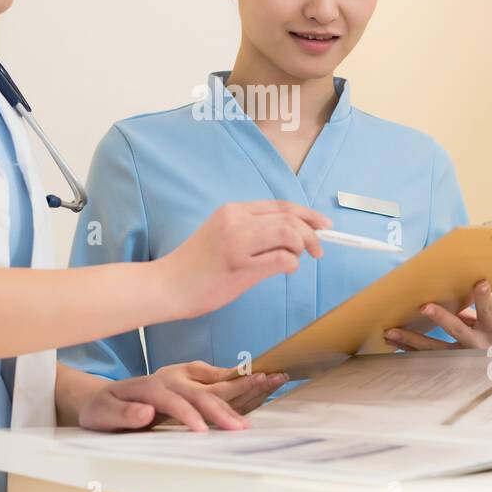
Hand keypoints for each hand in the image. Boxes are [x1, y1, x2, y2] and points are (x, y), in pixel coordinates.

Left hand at [76, 360, 289, 432]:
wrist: (104, 395)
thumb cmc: (103, 409)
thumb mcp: (103, 414)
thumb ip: (123, 415)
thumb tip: (145, 414)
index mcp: (151, 387)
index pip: (175, 402)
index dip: (188, 416)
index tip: (202, 433)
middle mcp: (172, 377)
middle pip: (204, 392)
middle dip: (226, 407)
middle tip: (244, 426)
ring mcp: (184, 374)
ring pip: (218, 382)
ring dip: (244, 385)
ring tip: (272, 381)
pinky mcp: (192, 376)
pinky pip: (220, 379)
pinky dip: (240, 381)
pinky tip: (260, 382)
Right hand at [159, 201, 330, 320]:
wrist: (167, 286)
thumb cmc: (196, 267)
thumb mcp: (223, 235)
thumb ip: (252, 231)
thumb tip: (293, 236)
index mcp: (233, 210)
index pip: (281, 206)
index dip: (308, 214)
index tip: (324, 226)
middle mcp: (236, 221)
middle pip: (290, 218)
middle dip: (313, 233)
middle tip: (320, 250)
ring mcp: (237, 242)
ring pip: (289, 234)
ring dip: (304, 247)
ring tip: (299, 260)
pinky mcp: (239, 266)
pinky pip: (280, 259)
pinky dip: (291, 264)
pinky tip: (286, 269)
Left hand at [384, 279, 491, 350]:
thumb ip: (474, 313)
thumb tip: (452, 300)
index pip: (488, 311)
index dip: (484, 298)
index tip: (480, 283)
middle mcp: (476, 346)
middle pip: (458, 330)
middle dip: (441, 318)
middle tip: (424, 307)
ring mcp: (462, 359)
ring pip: (434, 349)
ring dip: (411, 340)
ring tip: (390, 332)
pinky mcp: (449, 368)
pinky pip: (425, 359)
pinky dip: (408, 351)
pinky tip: (392, 343)